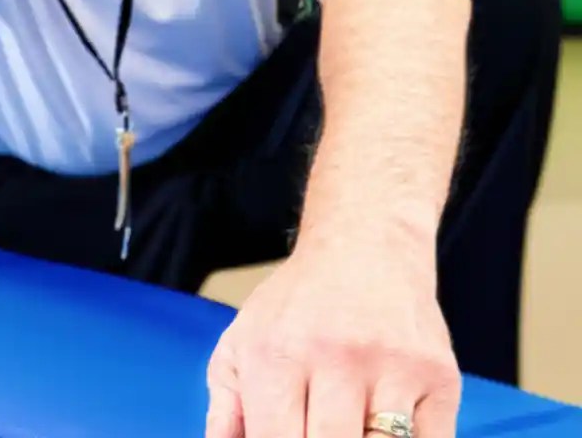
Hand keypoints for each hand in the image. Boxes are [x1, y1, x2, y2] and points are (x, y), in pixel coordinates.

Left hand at [204, 228, 461, 437]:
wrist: (367, 247)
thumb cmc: (295, 308)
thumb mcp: (241, 344)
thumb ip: (225, 408)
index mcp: (276, 354)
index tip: (287, 437)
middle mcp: (336, 357)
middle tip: (314, 430)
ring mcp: (394, 368)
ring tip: (346, 424)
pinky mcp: (440, 377)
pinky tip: (384, 427)